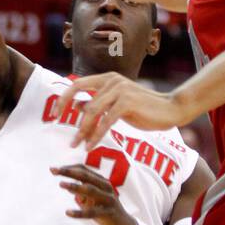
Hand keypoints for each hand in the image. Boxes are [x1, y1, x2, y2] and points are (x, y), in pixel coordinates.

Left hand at [51, 164, 140, 224]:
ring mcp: (108, 200)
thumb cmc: (105, 212)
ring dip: (75, 186)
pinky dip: (79, 212)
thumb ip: (82, 193)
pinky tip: (68, 212)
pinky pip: (92, 212)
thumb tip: (67, 186)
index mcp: (102, 182)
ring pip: (90, 190)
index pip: (84, 170)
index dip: (69, 168)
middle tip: (54, 170)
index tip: (55, 169)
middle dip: (69, 172)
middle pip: (86, 176)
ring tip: (61, 184)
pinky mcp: (108, 213)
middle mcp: (106, 188)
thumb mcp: (93, 200)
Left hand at [60, 73, 191, 148]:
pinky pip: (106, 121)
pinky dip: (96, 135)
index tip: (54, 114)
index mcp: (107, 79)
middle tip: (66, 137)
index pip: (77, 84)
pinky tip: (91, 145)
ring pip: (92, 111)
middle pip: (81, 97)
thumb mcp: (117, 105)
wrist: (170, 109)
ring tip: (78, 145)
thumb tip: (76, 105)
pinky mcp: (127, 102)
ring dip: (83, 131)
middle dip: (68, 115)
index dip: (63, 98)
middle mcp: (111, 81)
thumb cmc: (144, 108)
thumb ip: (98, 103)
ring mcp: (119, 90)